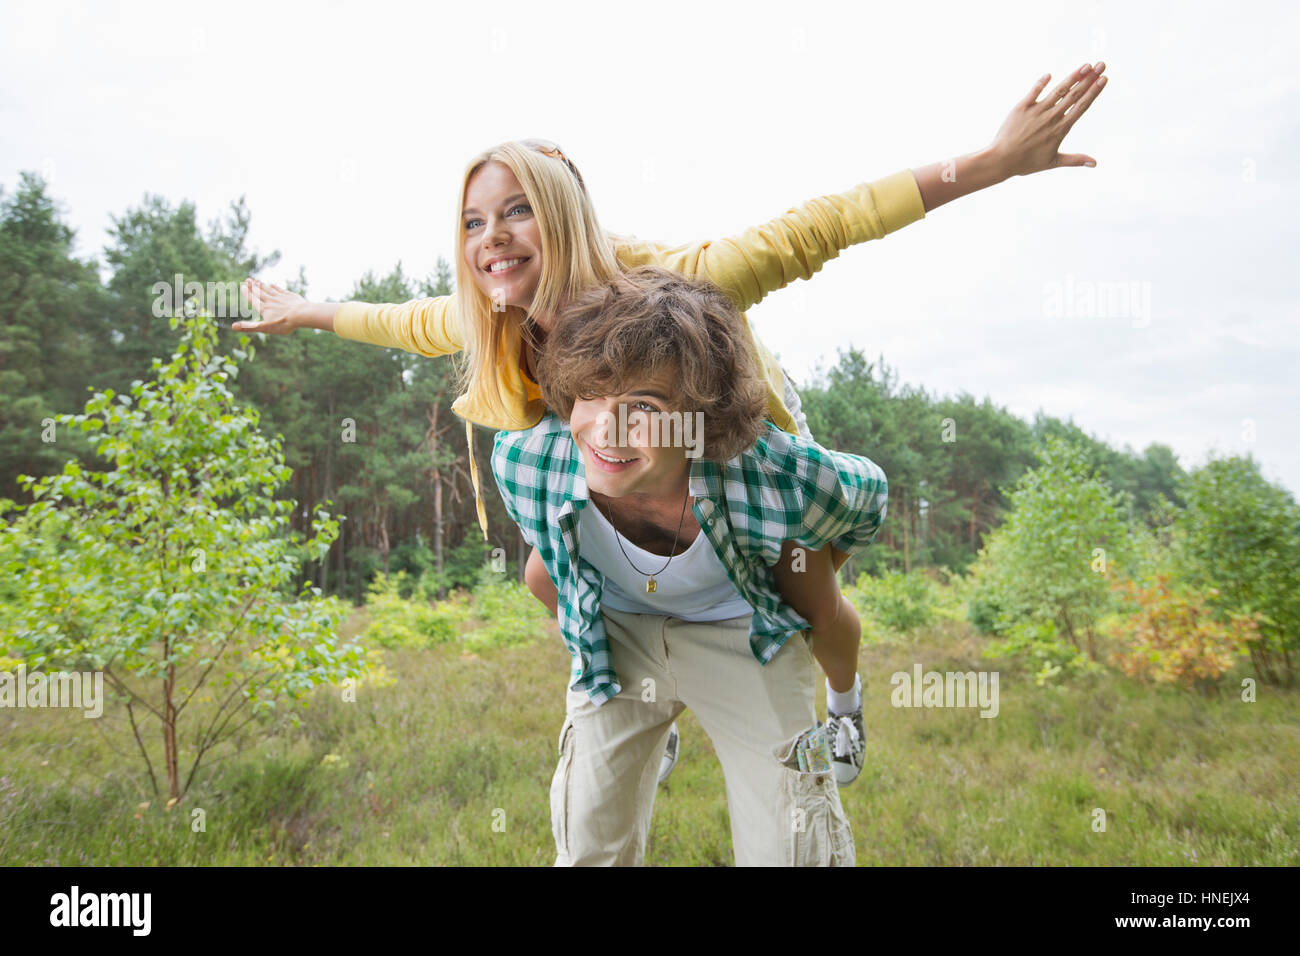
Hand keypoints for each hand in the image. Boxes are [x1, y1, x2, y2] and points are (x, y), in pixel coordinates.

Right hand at [233, 278, 304, 333]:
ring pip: (269, 290)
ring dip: (262, 285)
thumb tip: (233, 327)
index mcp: (264, 309)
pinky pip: (280, 290)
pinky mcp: (290, 296)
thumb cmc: (283, 323)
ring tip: (257, 280)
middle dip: (253, 287)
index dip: (248, 293)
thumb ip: (249, 327)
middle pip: (260, 293)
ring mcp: (280, 297)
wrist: (301, 314)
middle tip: (247, 279)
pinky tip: (272, 284)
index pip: (253, 299)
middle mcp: (270, 301)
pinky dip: (275, 287)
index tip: (243, 286)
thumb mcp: (265, 328)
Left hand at [989, 62, 1108, 176]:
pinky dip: (1041, 83)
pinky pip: (1033, 92)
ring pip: (1058, 90)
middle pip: (1074, 94)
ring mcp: (1036, 111)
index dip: (1094, 92)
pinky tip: (1049, 74)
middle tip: (1101, 65)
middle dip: (1090, 78)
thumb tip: (1095, 164)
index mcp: (1060, 129)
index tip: (1104, 79)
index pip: (1081, 106)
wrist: (1001, 160)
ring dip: (1072, 77)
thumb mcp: (1053, 162)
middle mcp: (1051, 118)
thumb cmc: (1026, 163)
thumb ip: (1075, 160)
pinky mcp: (1021, 108)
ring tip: (1085, 66)